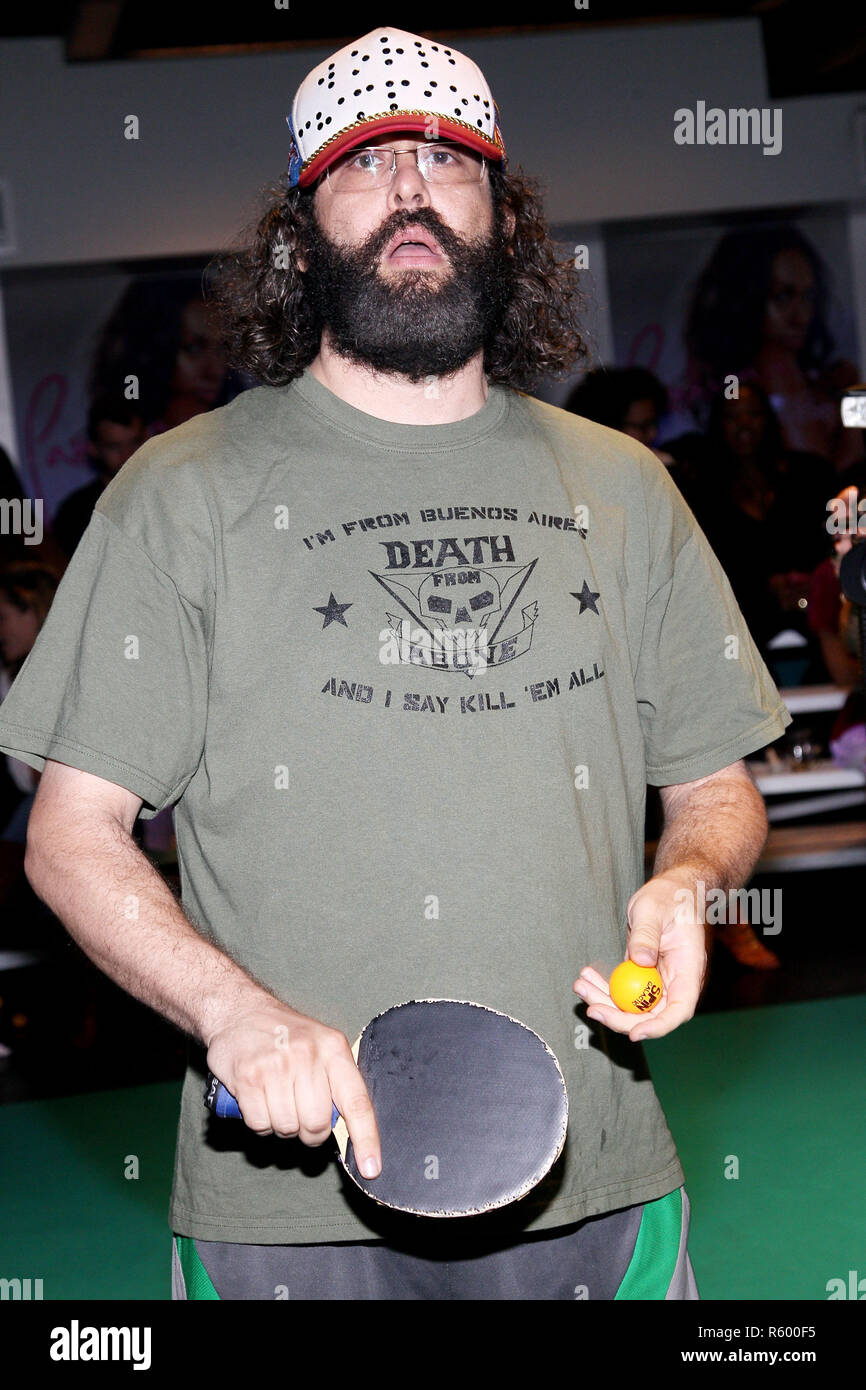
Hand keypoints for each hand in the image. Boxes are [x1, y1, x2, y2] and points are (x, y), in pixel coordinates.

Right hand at [206, 1002, 380, 1176]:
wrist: (238, 1011)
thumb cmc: (284, 1036)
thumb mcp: (320, 1045)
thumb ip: (335, 1082)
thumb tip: (348, 1131)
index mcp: (333, 1049)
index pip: (357, 1102)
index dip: (366, 1139)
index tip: (372, 1168)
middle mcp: (308, 1056)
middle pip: (317, 1124)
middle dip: (308, 1131)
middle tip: (298, 1113)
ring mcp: (277, 1066)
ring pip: (287, 1128)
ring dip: (281, 1126)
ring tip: (275, 1099)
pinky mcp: (248, 1077)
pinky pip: (260, 1124)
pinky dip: (259, 1123)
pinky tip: (257, 1101)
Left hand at [573, 866, 708, 1042]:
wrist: (672, 891)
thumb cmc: (669, 897)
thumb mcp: (654, 909)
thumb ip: (647, 934)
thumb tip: (640, 960)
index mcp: (688, 970)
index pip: (679, 1009)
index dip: (658, 1027)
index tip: (634, 1033)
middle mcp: (675, 982)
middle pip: (651, 1014)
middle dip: (619, 1017)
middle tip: (591, 1008)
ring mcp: (658, 981)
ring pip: (632, 1006)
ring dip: (605, 1001)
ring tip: (580, 984)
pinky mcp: (643, 976)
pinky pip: (623, 991)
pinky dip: (604, 987)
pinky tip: (586, 975)